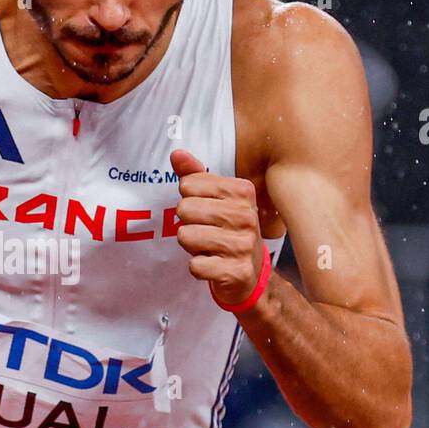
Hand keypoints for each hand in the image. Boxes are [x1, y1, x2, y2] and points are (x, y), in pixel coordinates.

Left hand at [170, 147, 263, 306]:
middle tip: (206, 232)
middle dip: (188, 224)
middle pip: (184, 209)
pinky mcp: (237, 272)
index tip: (206, 211)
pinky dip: (198, 267)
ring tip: (210, 248)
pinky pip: (195, 265)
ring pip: (186, 236)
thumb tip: (176, 154)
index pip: (188, 185)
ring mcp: (244, 245)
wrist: (251, 274)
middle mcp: (247, 216)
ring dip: (191, 246)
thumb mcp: (216, 199)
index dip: (189, 200)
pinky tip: (214, 265)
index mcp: (243, 191)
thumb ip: (195, 175)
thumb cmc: (228, 230)